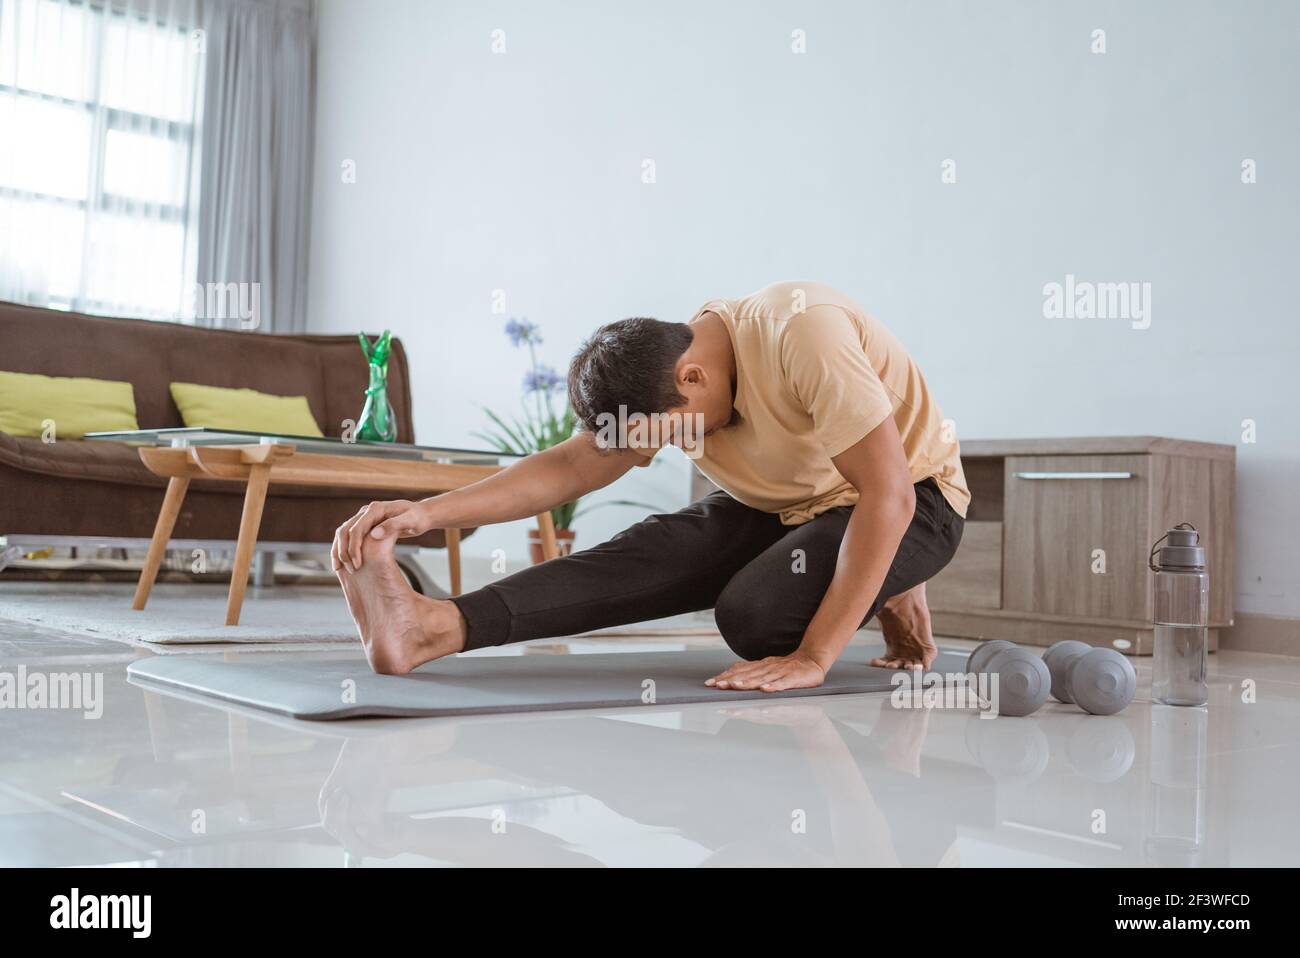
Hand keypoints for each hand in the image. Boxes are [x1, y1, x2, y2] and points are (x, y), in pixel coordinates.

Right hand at [332, 499, 430, 572]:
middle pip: (346, 531)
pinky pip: (350, 537)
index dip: (355, 547)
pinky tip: (345, 563)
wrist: (421, 515)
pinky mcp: (366, 526)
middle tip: (351, 569)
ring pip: (344, 534)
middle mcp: (367, 512)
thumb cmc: (419, 518)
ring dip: (341, 551)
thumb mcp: (411, 521)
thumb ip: (394, 525)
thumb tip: (374, 534)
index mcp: (376, 509)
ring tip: (342, 568)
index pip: (357, 528)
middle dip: (345, 551)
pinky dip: (345, 549)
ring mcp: (365, 518)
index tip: (358, 564)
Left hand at [705, 652, 827, 692]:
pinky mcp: (793, 678)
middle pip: (747, 675)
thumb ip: (751, 670)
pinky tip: (765, 689)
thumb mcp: (767, 667)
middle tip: (718, 685)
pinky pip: (782, 683)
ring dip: (747, 682)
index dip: (725, 676)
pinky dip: (774, 686)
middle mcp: (768, 668)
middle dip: (731, 680)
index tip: (711, 683)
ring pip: (762, 678)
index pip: (740, 671)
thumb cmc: (787, 667)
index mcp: (761, 666)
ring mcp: (780, 673)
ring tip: (735, 686)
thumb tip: (730, 672)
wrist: (812, 660)